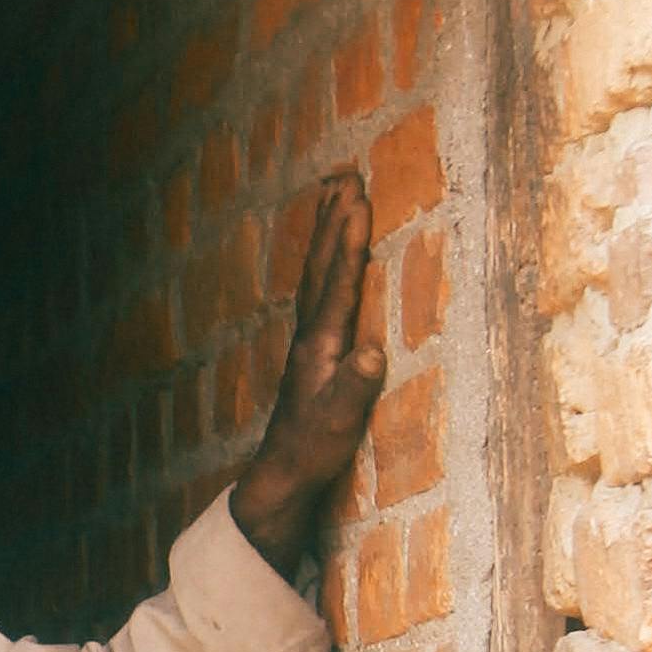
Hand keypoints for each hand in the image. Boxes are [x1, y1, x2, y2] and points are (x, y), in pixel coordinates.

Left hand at [227, 172, 386, 575]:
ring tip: (336, 193)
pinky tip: (331, 255)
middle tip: (347, 174)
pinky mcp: (312, 350)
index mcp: (319, 346)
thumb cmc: (313, 453)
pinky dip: (326, 260)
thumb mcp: (338, 425)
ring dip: (326, 231)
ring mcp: (308, 341)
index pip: (337, 284)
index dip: (348, 243)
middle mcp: (310, 335)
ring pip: (315, 272)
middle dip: (335, 219)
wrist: (281, 477)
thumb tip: (370, 353)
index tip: (359, 201)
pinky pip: (318, 289)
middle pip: (321, 265)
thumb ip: (354, 389)